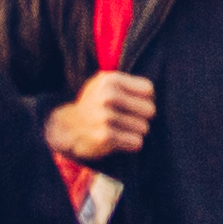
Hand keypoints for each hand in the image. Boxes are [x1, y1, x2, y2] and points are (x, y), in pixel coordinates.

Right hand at [45, 70, 159, 163]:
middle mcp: (107, 96)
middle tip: (128, 119)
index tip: (134, 104)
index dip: (145, 100)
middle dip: (142, 117)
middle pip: (150, 110)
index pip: (148, 90)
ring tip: (121, 129)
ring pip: (144, 128)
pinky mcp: (105, 136)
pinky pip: (136, 142)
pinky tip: (119, 140)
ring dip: (135, 132)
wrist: (67, 127)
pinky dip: (131, 143)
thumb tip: (155, 96)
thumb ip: (130, 85)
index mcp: (111, 80)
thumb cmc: (95, 104)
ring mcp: (105, 117)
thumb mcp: (107, 84)